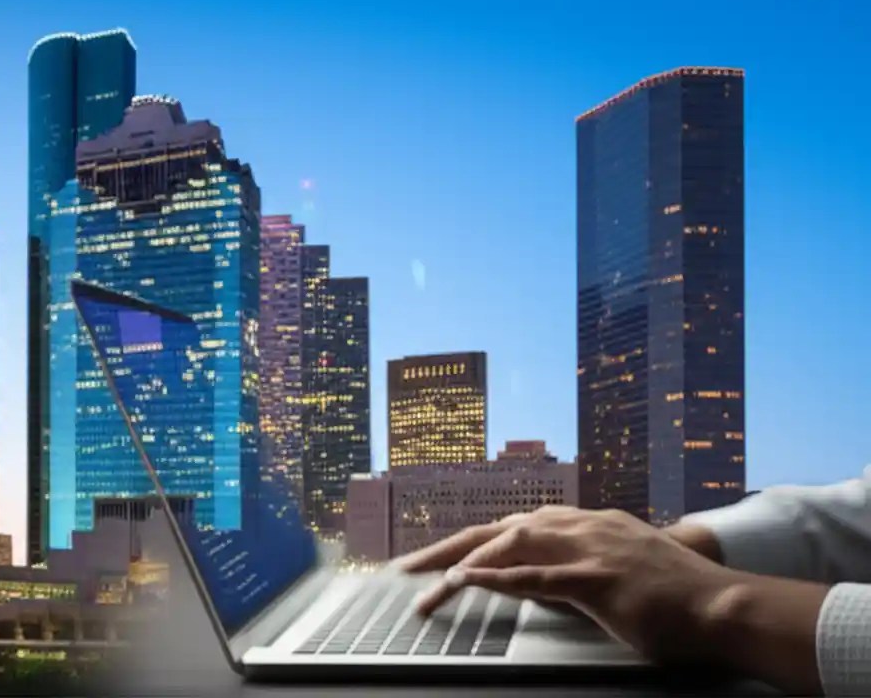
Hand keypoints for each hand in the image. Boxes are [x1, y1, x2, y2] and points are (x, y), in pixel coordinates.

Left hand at [397, 506, 739, 665]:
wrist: (723, 604)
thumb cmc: (674, 596)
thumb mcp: (615, 571)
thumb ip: (573, 570)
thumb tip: (533, 582)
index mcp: (582, 524)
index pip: (511, 527)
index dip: (469, 541)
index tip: (434, 558)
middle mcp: (579, 526)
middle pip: (496, 530)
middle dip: (447, 547)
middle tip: (406, 569)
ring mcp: (588, 548)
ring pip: (507, 548)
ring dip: (460, 568)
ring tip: (426, 589)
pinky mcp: (597, 577)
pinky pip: (536, 576)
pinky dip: (496, 578)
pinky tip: (467, 583)